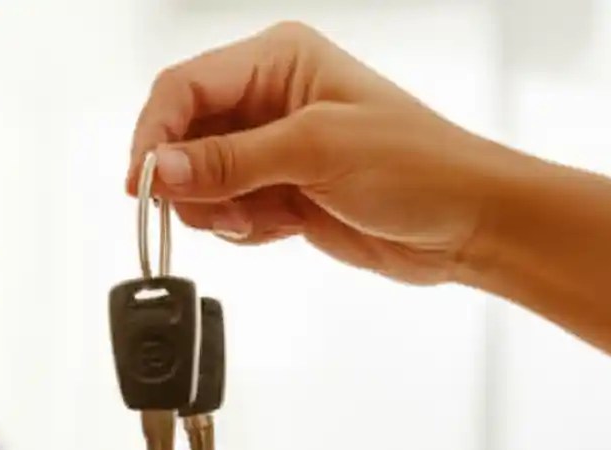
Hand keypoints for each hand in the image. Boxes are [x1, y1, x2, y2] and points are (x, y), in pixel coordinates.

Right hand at [127, 21, 517, 284]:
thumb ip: (231, 161)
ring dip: (218, 210)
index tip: (142, 183)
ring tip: (263, 218)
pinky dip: (241, 228)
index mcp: (277, 59)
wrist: (468, 223)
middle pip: (182, 135)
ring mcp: (271, 146)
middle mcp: (267, 97)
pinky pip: (225, 210)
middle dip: (189, 180)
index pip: (185, 87)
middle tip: (216, 211)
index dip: (154, 134)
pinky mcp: (278, 189)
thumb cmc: (419, 165)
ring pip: (198, 180)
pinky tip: (284, 226)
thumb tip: (160, 168)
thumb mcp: (317, 153)